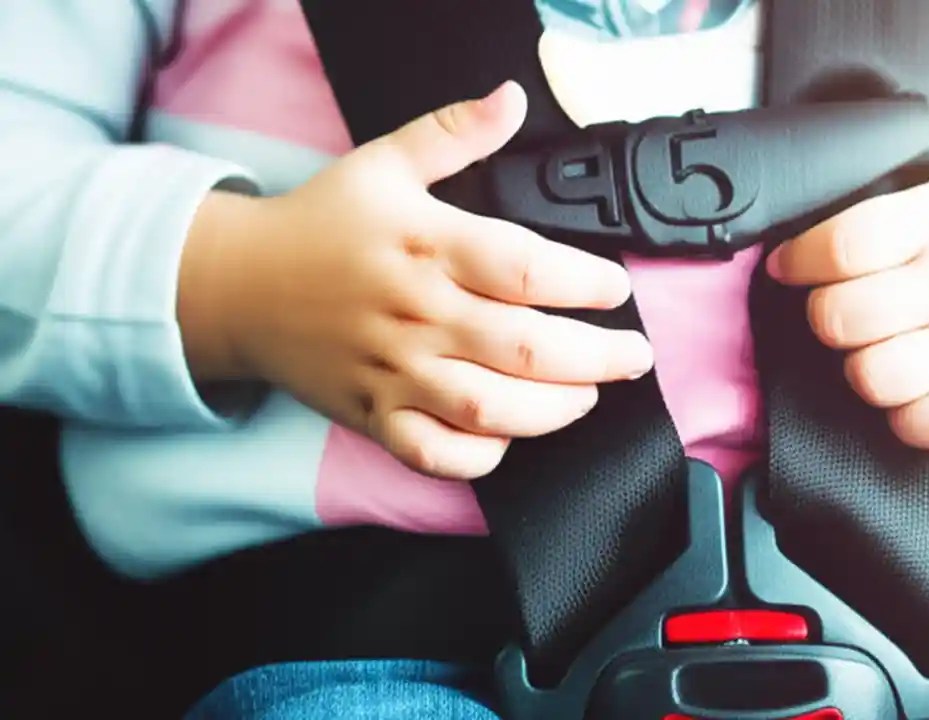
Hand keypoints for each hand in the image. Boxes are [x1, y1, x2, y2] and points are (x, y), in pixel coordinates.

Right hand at [179, 81, 653, 478]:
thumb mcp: (384, 162)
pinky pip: (433, 454)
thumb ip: (454, 132)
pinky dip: (478, 456)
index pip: (525, 267)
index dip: (585, 282)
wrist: (238, 285)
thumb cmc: (321, 224)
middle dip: (598, 357)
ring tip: (586, 394)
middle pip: (526, 347)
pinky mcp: (373, 414)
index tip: (615, 287)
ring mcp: (393, 370)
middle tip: (633, 355)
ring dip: (554, 409)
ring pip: (490, 407)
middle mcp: (415, 311)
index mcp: (426, 243)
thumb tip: (511, 98)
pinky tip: (506, 436)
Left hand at [766, 132, 928, 449]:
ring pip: (873, 377)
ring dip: (860, 366)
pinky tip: (911, 389)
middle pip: (842, 318)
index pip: (846, 245)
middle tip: (837, 306)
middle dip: (824, 314)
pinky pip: (927, 425)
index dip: (800, 259)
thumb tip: (846, 158)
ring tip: (875, 348)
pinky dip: (906, 415)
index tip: (790, 264)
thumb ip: (917, 160)